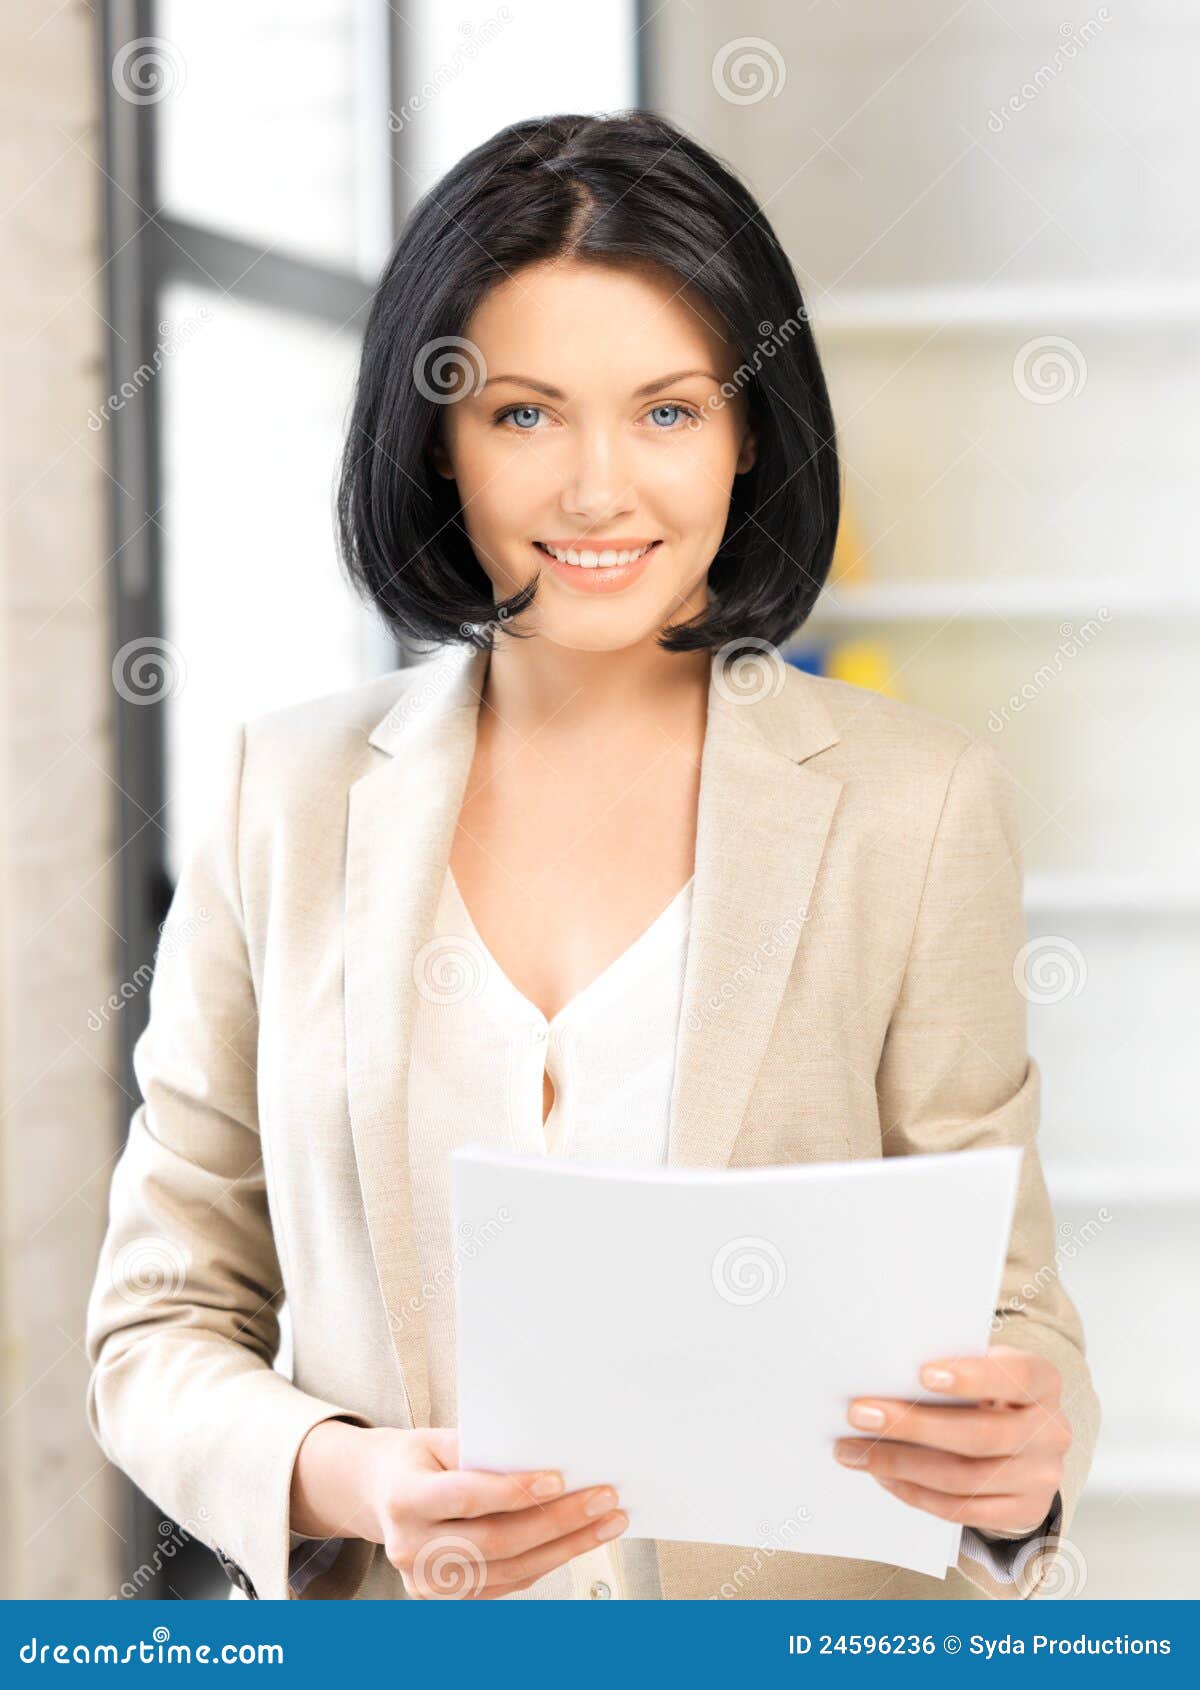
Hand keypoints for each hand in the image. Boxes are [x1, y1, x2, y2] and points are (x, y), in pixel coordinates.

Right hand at [291, 1420, 626, 1597]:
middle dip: (557, 1521)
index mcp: (404, 1497)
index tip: (560, 1478)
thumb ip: (481, 1447)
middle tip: (602, 1499)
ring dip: (565, 1547)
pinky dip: (546, 1561)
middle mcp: (411, 1546)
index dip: (514, 1491)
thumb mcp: (436, 1438)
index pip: (466, 1498)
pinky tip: (577, 1541)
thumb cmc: (418, 1459)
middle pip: (496, 1540)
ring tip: (605, 1521)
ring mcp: (426, 1580)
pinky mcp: (445, 1597)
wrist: (380, 1495)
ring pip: (509, 1569)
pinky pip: (506, 1583)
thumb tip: (543, 1450)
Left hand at [832, 1345, 1069, 1536]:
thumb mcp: (983, 1364)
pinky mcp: (1025, 1510)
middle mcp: (1052, 1429)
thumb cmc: (988, 1386)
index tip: (921, 1373)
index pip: (1015, 1376)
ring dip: (900, 1464)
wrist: (1026, 1435)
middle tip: (859, 1414)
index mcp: (1043, 1380)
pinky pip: (963, 1509)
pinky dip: (916, 1493)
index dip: (971, 1377)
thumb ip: (950, 1366)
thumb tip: (881, 1376)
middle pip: (978, 1434)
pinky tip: (883, 1475)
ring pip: (964, 1477)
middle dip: (912, 1425)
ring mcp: (1042, 1476)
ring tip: (855, 1451)